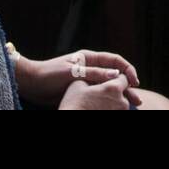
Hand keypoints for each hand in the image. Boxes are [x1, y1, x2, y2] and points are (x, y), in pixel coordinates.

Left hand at [17, 49, 139, 105]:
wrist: (32, 84)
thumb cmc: (50, 74)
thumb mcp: (73, 72)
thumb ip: (93, 74)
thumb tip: (115, 75)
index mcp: (89, 58)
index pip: (114, 60)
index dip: (127, 69)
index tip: (134, 81)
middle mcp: (90, 68)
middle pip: (114, 75)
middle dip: (127, 87)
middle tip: (137, 99)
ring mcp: (86, 80)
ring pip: (108, 88)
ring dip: (119, 97)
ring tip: (130, 108)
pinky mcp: (81, 92)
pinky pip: (99, 96)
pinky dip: (108, 102)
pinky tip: (114, 110)